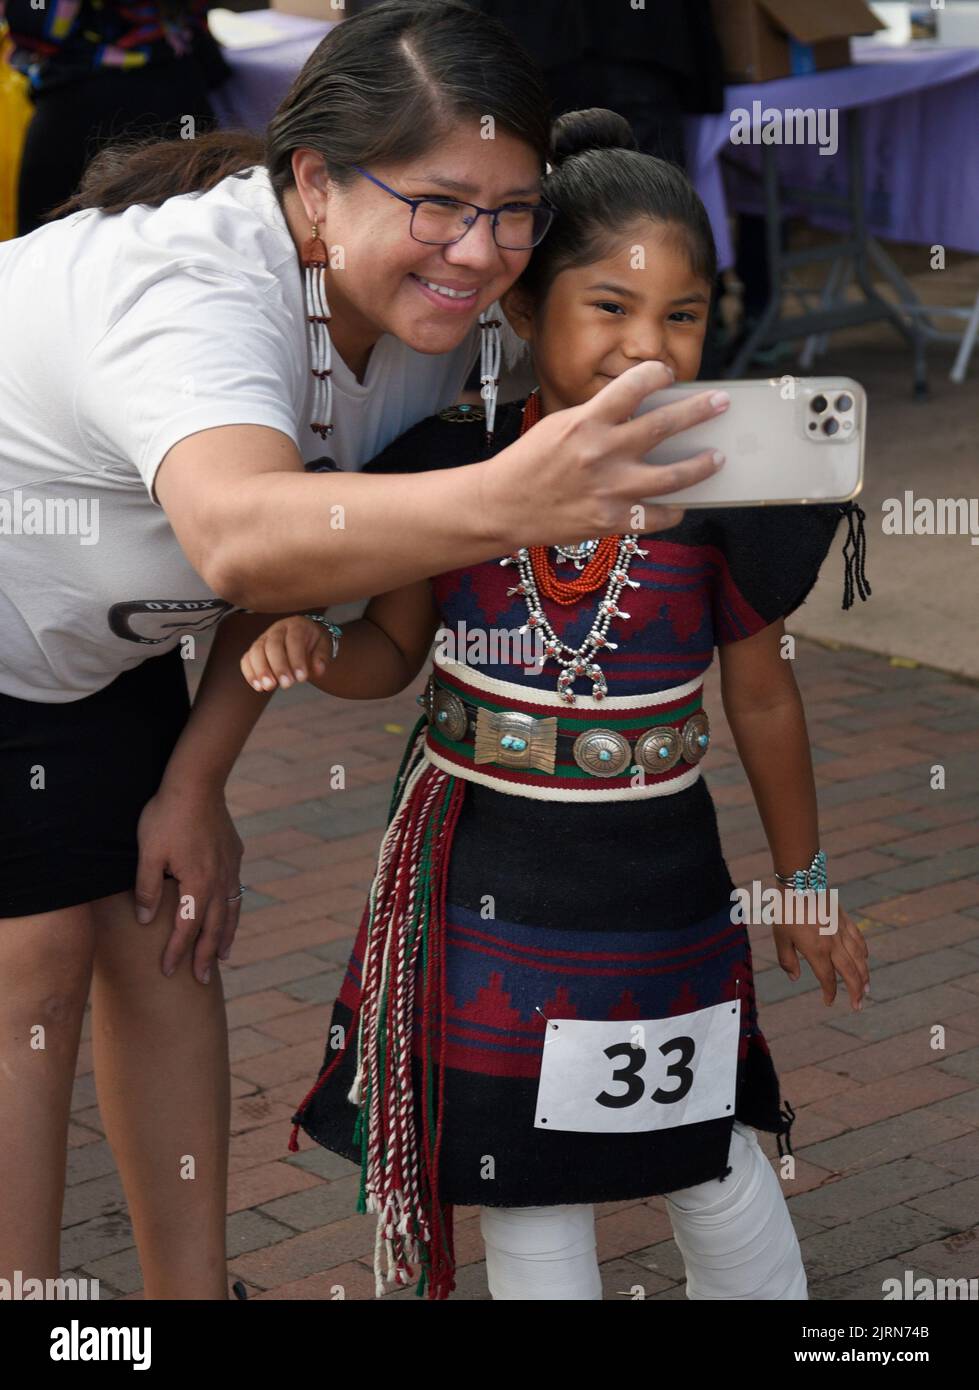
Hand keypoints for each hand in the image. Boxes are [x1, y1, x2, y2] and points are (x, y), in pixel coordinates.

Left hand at [135, 782, 244, 981]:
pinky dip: (233, 908)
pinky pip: (235, 889)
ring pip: (230, 910)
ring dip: (225, 936)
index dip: (177, 951)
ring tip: (222, 956)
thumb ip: (147, 888)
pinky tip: (230, 911)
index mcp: (197, 883)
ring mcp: (230, 867)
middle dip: (205, 955)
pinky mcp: (233, 853)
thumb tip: (146, 919)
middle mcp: (218, 880)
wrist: (196, 782)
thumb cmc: (166, 816)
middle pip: (213, 926)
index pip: (186, 927)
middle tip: (200, 979)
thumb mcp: (148, 852)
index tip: (168, 972)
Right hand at [240, 615, 331, 690]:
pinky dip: (250, 673)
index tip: (302, 678)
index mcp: (296, 625)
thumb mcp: (323, 647)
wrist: (304, 638)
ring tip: (268, 687)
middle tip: (287, 685)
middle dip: (279, 666)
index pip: (294, 640)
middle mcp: (277, 629)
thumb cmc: (314, 644)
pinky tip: (258, 687)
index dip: (297, 659)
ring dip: (261, 670)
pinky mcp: (254, 650)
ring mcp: (263, 638)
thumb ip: (321, 657)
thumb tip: (318, 670)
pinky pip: (246, 659)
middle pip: (272, 645)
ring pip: (256, 651)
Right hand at [487, 360, 729, 546]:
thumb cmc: (530, 462)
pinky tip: (681, 503)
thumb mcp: (559, 425)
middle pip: (665, 425)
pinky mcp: (611, 521)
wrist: (502, 506)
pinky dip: (673, 509)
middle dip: (699, 410)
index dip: (658, 374)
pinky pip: (657, 516)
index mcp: (586, 420)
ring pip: (673, 476)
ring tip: (717, 457)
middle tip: (721, 402)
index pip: (634, 384)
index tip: (668, 374)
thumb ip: (598, 417)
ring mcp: (609, 489)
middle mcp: (602, 452)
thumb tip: (640, 412)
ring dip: (701, 465)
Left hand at [773, 895, 870, 1010]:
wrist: (800, 883)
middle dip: (855, 992)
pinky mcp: (845, 921)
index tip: (829, 1002)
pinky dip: (864, 952)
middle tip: (858, 1006)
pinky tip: (865, 959)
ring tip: (866, 989)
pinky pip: (859, 940)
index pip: (828, 979)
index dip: (829, 993)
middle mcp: (833, 945)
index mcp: (817, 951)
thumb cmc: (786, 911)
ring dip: (864, 976)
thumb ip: (787, 960)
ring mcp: (842, 932)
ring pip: (859, 959)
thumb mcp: (780, 937)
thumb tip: (794, 978)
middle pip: (850, 973)